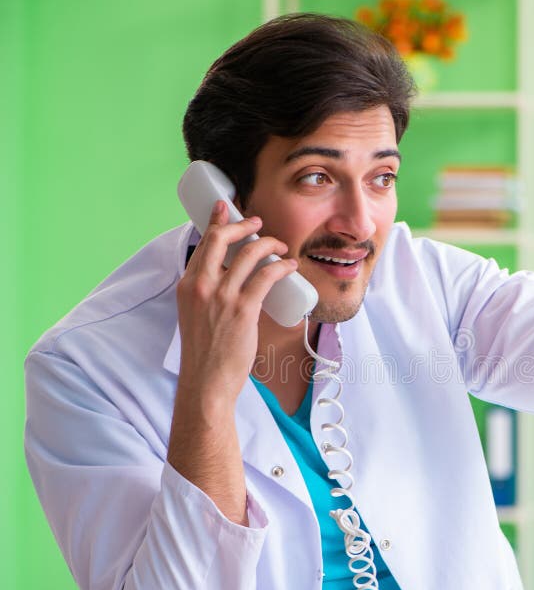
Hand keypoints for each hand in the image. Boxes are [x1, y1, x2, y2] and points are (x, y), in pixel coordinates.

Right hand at [175, 200, 297, 411]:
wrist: (206, 382)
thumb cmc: (206, 353)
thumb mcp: (196, 314)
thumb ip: (208, 294)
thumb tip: (232, 280)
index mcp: (187, 285)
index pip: (203, 243)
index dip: (217, 221)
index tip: (227, 208)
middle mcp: (201, 286)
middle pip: (222, 238)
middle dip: (243, 224)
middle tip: (258, 224)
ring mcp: (222, 297)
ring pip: (249, 254)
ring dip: (269, 244)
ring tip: (280, 247)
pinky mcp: (243, 310)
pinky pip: (267, 276)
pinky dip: (282, 266)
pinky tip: (289, 266)